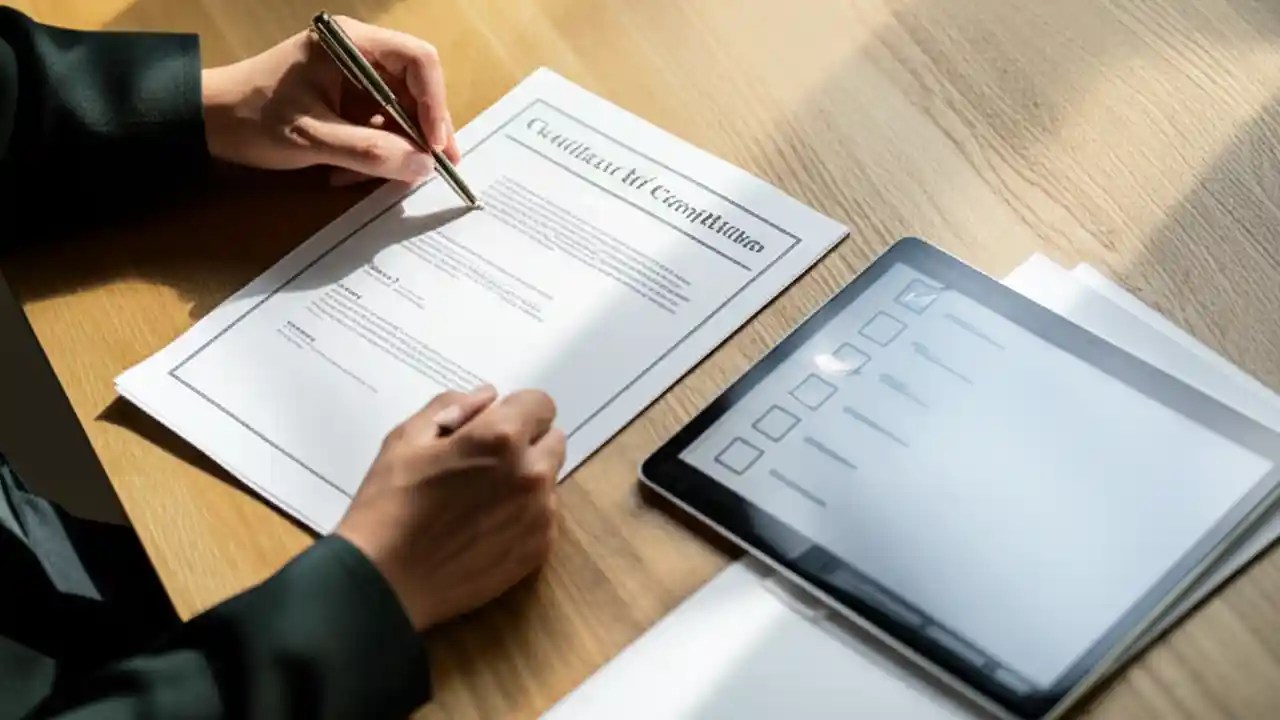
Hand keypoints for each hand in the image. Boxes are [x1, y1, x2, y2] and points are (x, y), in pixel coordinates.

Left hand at [200, 16, 460, 184]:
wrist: (207, 122)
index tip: (435, 145)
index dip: (435, 104)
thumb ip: (371, 152)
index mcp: (352, 44)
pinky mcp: (345, 100)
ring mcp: (352, 77)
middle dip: (422, 132)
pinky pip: (377, 126)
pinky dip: (372, 153)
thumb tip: (423, 166)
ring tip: (375, 179)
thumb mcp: (313, 139)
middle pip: (414, 88)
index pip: (419, 61)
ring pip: (398, 113)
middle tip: (431, 169)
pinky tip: (347, 174)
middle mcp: (358, 53)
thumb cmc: (253, 118)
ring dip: (394, 149)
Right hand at [336, 386, 564, 630]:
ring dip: (527, 480)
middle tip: (486, 463)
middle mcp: (532, 472)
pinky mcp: (539, 548)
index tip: (494, 426)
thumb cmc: (389, 503)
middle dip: (527, 443)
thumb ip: (453, 407)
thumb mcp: (408, 439)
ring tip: (482, 499)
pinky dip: (525, 514)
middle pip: (553, 441)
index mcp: (502, 438)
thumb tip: (489, 397)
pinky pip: (545, 516)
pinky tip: (486, 526)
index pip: (541, 404)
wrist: (386, 581)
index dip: (516, 411)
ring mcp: (540, 514)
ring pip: (550, 480)